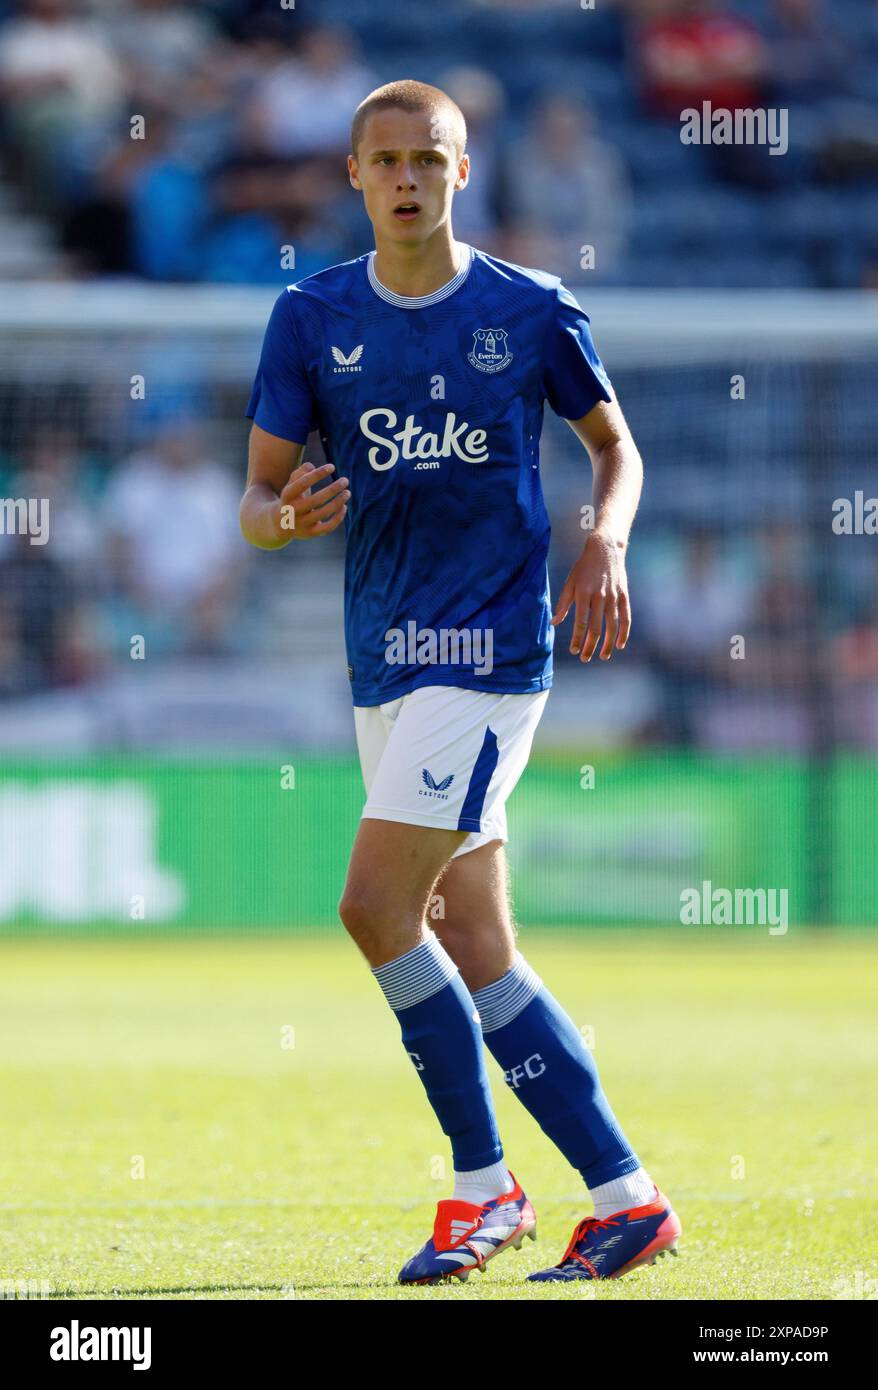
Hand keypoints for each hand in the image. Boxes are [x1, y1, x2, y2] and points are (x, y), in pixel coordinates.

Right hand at [273, 461, 349, 540]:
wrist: (280, 523)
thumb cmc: (292, 497)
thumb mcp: (292, 483)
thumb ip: (300, 472)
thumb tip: (311, 467)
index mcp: (287, 495)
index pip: (303, 483)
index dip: (318, 474)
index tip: (332, 467)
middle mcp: (292, 511)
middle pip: (315, 500)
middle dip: (333, 489)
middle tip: (345, 480)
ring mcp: (301, 524)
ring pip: (322, 514)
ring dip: (338, 502)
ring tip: (347, 492)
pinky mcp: (309, 534)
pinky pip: (326, 528)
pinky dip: (337, 518)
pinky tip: (344, 507)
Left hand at [551, 530, 630, 661]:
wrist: (605, 549)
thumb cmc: (583, 567)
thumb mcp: (570, 582)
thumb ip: (563, 603)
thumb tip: (554, 623)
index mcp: (583, 593)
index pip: (580, 622)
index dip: (577, 638)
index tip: (573, 650)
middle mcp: (599, 596)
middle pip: (596, 628)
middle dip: (590, 646)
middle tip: (584, 658)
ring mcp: (614, 596)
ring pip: (612, 626)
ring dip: (607, 644)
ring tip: (603, 656)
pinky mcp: (624, 596)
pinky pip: (626, 618)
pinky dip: (624, 633)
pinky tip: (619, 644)